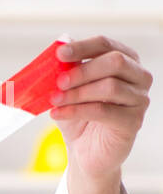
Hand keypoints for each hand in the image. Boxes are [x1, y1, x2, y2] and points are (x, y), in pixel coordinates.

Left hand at [52, 35, 152, 182]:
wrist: (84, 151)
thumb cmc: (78, 116)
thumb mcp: (68, 89)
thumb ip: (67, 68)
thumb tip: (61, 43)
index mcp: (124, 61)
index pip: (106, 45)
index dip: (83, 47)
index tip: (60, 53)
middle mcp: (138, 77)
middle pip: (115, 62)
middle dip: (82, 71)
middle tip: (58, 82)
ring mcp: (139, 99)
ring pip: (110, 87)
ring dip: (77, 93)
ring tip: (54, 101)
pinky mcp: (133, 121)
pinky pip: (104, 111)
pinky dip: (76, 111)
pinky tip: (57, 114)